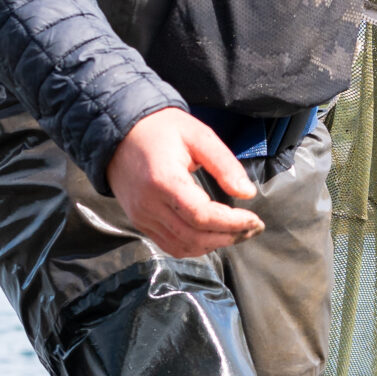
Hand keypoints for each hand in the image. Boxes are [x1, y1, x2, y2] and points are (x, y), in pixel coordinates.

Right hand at [106, 109, 262, 256]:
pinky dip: (194, 246)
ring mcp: (141, 216)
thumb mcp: (198, 135)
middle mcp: (149, 204)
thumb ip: (224, 164)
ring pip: (182, 246)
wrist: (120, 131)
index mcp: (163, 180)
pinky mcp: (139, 221)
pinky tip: (213, 236)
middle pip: (194, 237)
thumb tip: (248, 193)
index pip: (202, 216)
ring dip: (213, 245)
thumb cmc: (161, 129)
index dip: (232, 223)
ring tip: (237, 233)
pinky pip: (169, 245)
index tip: (256, 219)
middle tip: (254, 228)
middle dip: (229, 237)